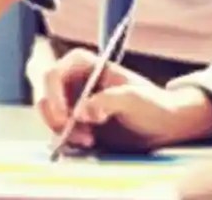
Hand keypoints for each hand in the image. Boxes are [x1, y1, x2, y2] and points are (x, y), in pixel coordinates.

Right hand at [38, 49, 211, 151]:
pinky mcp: (77, 126)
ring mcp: (75, 105)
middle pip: (47, 96)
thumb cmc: (154, 105)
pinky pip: (59, 133)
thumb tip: (81, 110)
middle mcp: (77, 84)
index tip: (64, 114)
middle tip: (76, 133)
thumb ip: (109, 100)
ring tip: (90, 140)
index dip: (53, 90)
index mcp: (88, 67)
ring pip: (50, 117)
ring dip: (63, 132)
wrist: (164, 127)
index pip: (57, 71)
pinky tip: (90, 144)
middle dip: (57, 117)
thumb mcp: (135, 99)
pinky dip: (68, 141)